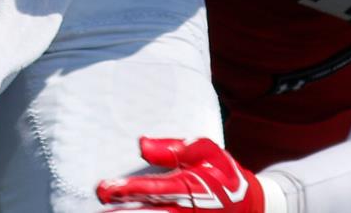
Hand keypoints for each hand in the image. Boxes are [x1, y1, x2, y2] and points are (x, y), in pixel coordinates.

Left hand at [96, 137, 263, 212]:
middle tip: (101, 205)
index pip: (156, 190)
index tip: (106, 189)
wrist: (250, 204)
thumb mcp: (204, 151)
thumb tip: (141, 144)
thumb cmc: (221, 172)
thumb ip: (172, 148)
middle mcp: (188, 210)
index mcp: (192, 186)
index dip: (129, 190)